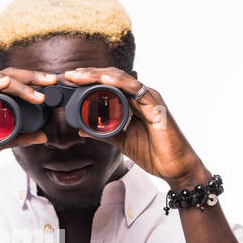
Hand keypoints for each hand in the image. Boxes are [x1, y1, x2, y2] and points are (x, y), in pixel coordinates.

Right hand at [0, 69, 55, 178]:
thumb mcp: (1, 142)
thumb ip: (20, 137)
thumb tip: (43, 135)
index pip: (15, 83)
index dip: (35, 82)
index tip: (55, 85)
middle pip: (9, 77)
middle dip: (33, 78)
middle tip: (53, 81)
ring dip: (20, 84)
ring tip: (39, 91)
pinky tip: (5, 82)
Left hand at [59, 66, 207, 188]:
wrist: (175, 168)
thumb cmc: (154, 153)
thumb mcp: (121, 141)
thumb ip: (103, 133)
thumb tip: (82, 129)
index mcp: (133, 102)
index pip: (108, 84)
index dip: (88, 81)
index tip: (68, 82)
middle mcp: (141, 96)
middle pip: (112, 77)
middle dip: (89, 74)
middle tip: (68, 75)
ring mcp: (149, 99)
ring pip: (121, 79)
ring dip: (98, 75)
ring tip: (79, 76)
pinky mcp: (156, 106)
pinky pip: (137, 90)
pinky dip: (120, 84)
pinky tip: (105, 81)